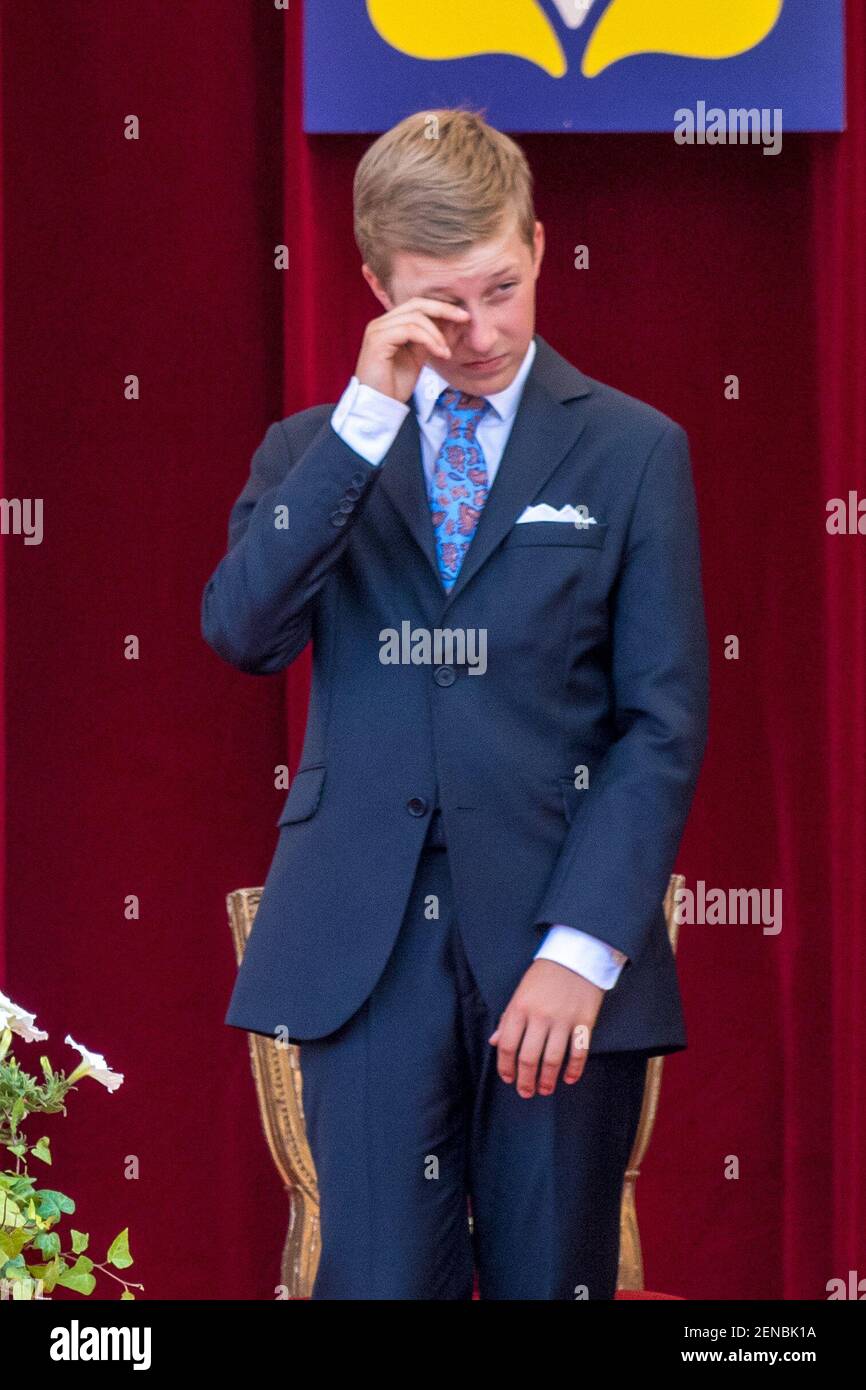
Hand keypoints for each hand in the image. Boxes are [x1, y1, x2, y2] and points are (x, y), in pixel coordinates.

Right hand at [354, 297, 469, 402]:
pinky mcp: (377, 340)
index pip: (417, 305)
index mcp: (389, 324)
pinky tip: (439, 353)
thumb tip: (452, 323)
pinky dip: (429, 340)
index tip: (463, 316)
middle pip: (417, 304)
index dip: (441, 307)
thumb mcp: (417, 357)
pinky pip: (409, 330)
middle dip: (444, 309)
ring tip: (446, 352)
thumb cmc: (395, 385)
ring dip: (437, 334)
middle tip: (464, 318)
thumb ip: (429, 339)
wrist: (380, 406)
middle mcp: (381, 323)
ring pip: (415, 318)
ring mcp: (377, 330)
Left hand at [488, 960, 604, 1097]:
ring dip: (547, 1080)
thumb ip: (508, 1018)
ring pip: (553, 1059)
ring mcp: (563, 1020)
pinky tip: (569, 1078)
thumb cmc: (544, 975)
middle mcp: (539, 1016)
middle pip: (529, 1058)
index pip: (507, 1045)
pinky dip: (574, 1069)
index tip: (508, 1078)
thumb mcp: (520, 992)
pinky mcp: (584, 1021)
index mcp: (520, 1008)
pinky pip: (579, 1052)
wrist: (575, 955)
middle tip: (526, 1092)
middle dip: (526, 1080)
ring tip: (544, 1089)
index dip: (505, 1066)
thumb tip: (495, 1042)